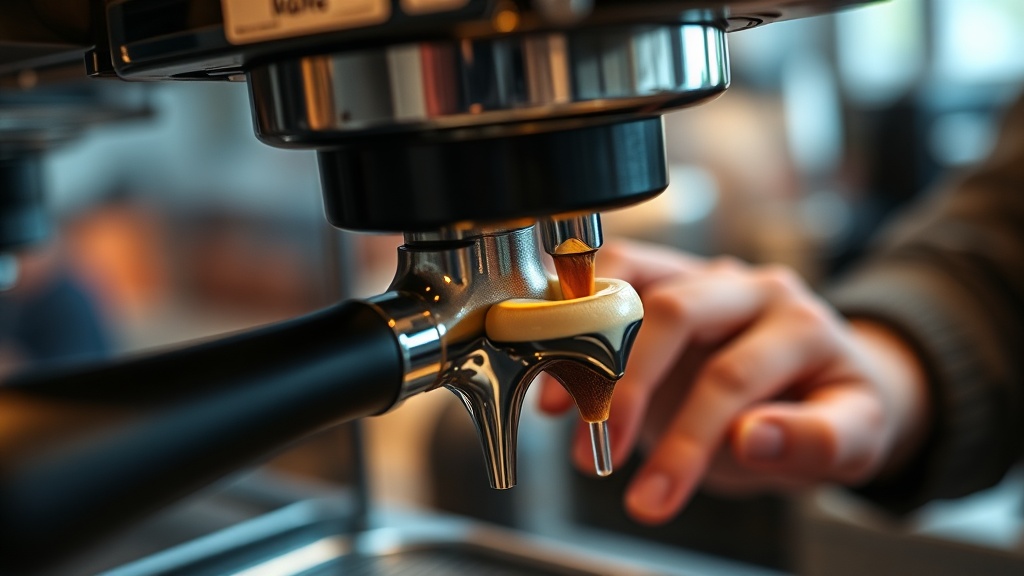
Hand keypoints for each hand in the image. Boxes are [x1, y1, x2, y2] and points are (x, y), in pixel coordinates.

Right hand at [539, 239, 930, 523]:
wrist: (813, 380)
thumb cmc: (829, 409)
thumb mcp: (853, 440)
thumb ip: (813, 440)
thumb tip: (752, 436)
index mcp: (800, 325)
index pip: (732, 375)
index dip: (688, 438)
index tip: (657, 495)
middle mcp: (748, 288)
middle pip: (677, 313)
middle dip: (627, 388)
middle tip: (600, 457)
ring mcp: (700, 276)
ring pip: (631, 278)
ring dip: (583, 345)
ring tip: (556, 413)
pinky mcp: (661, 277)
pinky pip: (608, 273)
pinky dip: (569, 311)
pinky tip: (552, 363)